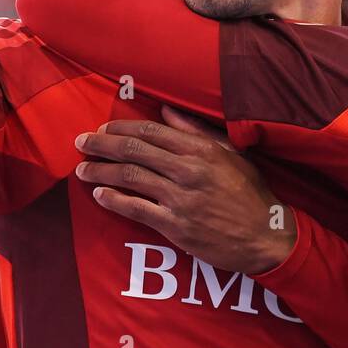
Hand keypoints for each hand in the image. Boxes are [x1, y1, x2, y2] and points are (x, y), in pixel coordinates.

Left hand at [73, 107, 296, 275]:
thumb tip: (166, 112)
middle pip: (134, 150)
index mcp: (201, 149)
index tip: (103, 128)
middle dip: (102, 145)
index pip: (151, 131)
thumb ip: (196, 131)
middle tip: (81, 142)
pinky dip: (113, 200)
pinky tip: (99, 195)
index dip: (122, 127)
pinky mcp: (176, 226)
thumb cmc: (250, 193)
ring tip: (82, 169)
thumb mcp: (231, 154)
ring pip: (130, 177)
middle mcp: (188, 170)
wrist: (266, 235)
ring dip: (100, 172)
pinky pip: (136, 209)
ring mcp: (180, 199)